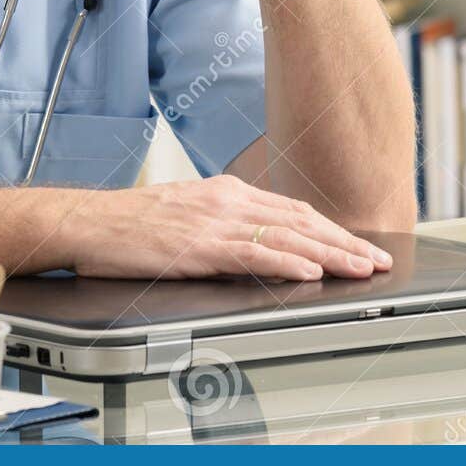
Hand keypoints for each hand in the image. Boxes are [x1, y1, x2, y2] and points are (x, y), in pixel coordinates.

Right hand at [63, 174, 392, 281]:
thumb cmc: (128, 226)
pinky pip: (252, 253)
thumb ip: (222, 226)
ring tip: (361, 267)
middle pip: (300, 220)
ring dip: (330, 253)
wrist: (87, 223)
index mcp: (226, 193)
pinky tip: (311, 272)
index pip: (292, 210)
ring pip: (287, 235)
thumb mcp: (185, 215)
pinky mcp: (199, 245)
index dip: (331, 229)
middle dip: (345, 241)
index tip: (359, 244)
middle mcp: (227, 200)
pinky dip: (287, 261)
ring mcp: (214, 221)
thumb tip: (257, 246)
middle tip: (378, 259)